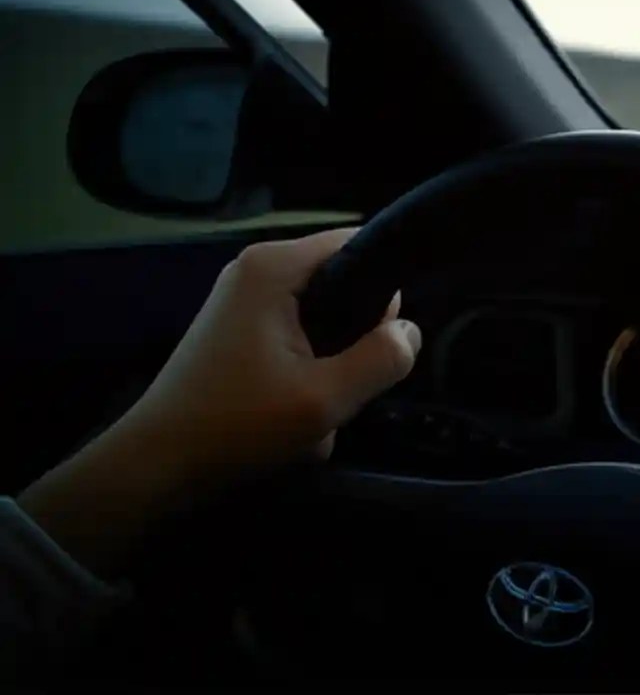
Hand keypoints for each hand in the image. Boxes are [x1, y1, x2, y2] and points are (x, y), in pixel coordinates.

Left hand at [19, 229, 420, 574]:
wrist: (157, 466)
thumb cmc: (238, 424)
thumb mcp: (325, 399)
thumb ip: (381, 360)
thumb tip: (411, 332)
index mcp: (274, 266)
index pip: (358, 244)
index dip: (385, 290)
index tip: (387, 343)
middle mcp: (257, 271)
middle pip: (343, 286)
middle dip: (356, 339)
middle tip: (345, 385)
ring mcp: (244, 303)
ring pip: (324, 322)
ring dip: (332, 368)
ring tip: (316, 407)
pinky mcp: (238, 335)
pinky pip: (298, 342)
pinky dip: (306, 377)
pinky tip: (295, 414)